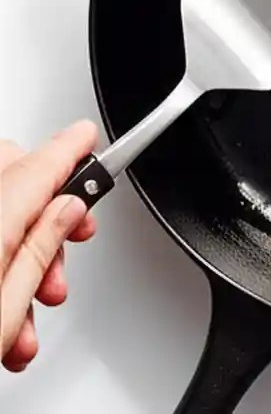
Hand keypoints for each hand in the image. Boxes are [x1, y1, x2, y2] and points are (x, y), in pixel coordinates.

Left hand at [1, 121, 98, 371]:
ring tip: (28, 308)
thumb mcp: (8, 308)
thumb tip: (67, 210)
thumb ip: (42, 249)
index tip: (85, 137)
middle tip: (67, 244)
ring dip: (17, 248)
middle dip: (44, 207)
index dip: (70, 151)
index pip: (38, 168)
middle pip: (9, 175)